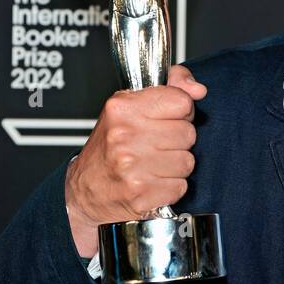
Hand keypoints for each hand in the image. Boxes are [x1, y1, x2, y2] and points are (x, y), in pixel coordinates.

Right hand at [65, 65, 207, 257]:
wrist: (85, 188)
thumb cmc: (109, 146)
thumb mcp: (130, 106)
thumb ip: (169, 89)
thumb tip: (198, 89)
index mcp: (123, 109)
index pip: (182, 102)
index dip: (181, 112)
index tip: (167, 119)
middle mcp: (125, 136)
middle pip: (188, 133)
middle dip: (178, 141)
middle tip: (157, 145)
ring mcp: (132, 167)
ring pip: (187, 162)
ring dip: (175, 166)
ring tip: (154, 164)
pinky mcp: (140, 194)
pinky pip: (180, 187)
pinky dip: (170, 187)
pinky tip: (152, 182)